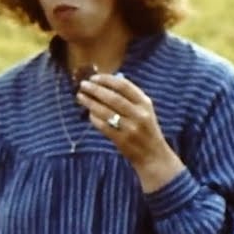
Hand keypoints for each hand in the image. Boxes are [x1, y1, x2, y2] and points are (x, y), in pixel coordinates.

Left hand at [77, 74, 183, 191]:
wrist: (153, 156)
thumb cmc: (145, 130)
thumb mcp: (144, 111)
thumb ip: (130, 97)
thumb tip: (106, 83)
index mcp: (145, 103)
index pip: (124, 86)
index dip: (107, 80)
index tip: (94, 77)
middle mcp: (139, 114)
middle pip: (113, 97)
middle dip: (95, 89)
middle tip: (83, 85)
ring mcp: (131, 128)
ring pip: (106, 111)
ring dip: (90, 102)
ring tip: (80, 97)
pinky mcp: (122, 140)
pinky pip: (104, 126)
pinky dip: (94, 118)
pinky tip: (89, 113)